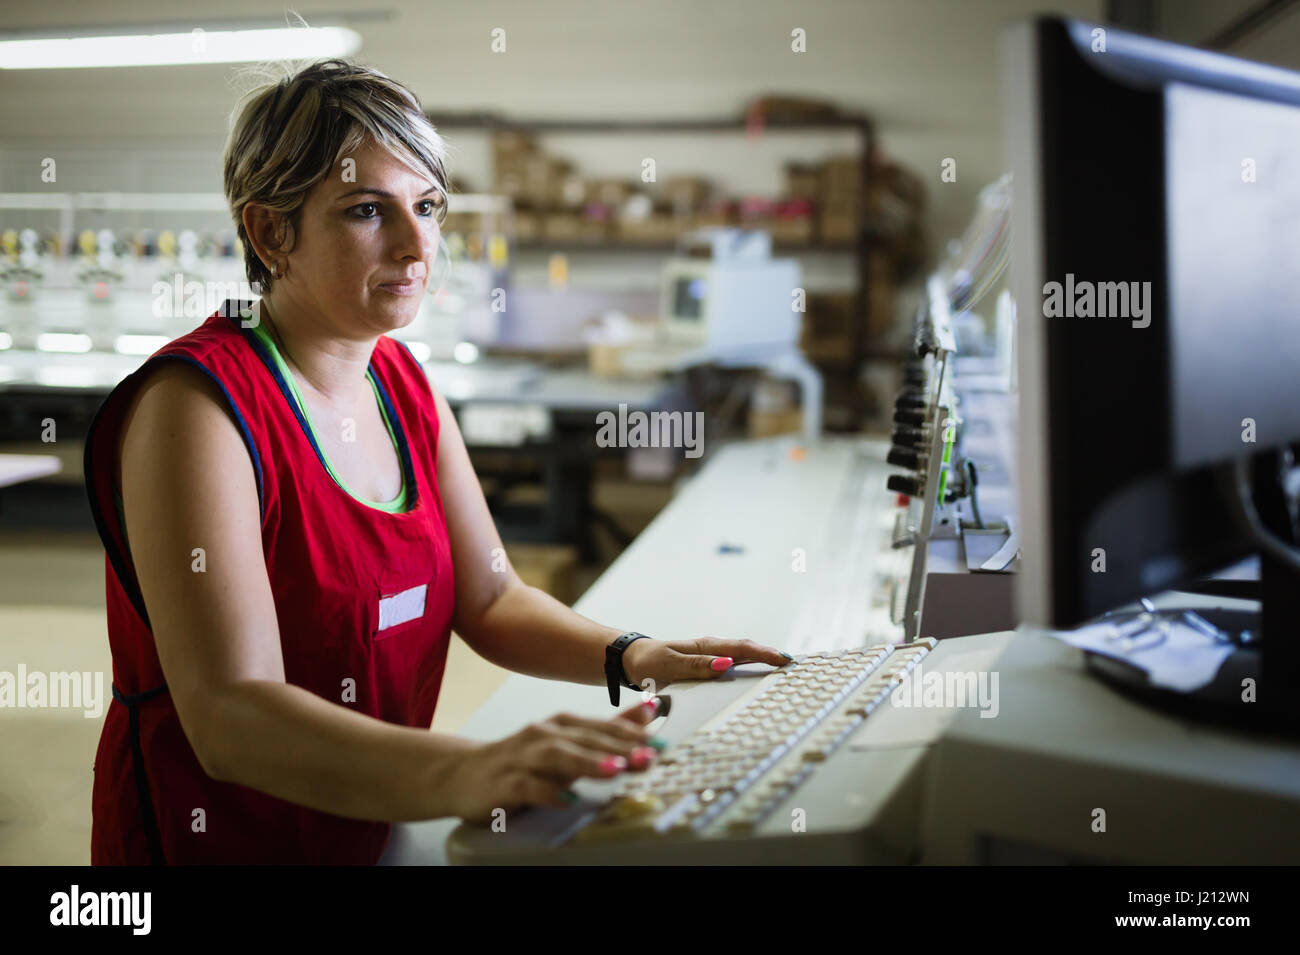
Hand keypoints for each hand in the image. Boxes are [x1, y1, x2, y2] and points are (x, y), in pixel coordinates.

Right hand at [443, 698, 664, 823]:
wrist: (461, 773)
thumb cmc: (521, 760)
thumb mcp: (567, 743)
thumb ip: (607, 730)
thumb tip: (649, 712)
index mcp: (561, 725)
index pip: (602, 727)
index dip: (634, 734)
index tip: (664, 743)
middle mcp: (543, 735)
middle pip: (585, 739)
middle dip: (619, 747)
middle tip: (649, 756)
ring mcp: (522, 756)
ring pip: (558, 756)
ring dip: (589, 762)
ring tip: (616, 769)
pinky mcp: (503, 782)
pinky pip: (528, 786)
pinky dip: (548, 791)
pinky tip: (568, 799)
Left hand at [621, 636, 791, 696]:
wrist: (631, 660)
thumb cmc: (649, 663)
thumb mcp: (670, 666)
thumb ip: (697, 667)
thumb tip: (726, 665)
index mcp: (706, 647)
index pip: (741, 649)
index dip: (764, 654)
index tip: (784, 659)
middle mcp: (711, 649)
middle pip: (747, 649)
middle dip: (770, 654)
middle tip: (793, 663)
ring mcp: (710, 656)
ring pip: (742, 655)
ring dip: (762, 659)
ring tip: (783, 667)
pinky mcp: (706, 664)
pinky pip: (734, 663)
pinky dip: (749, 665)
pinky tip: (756, 674)